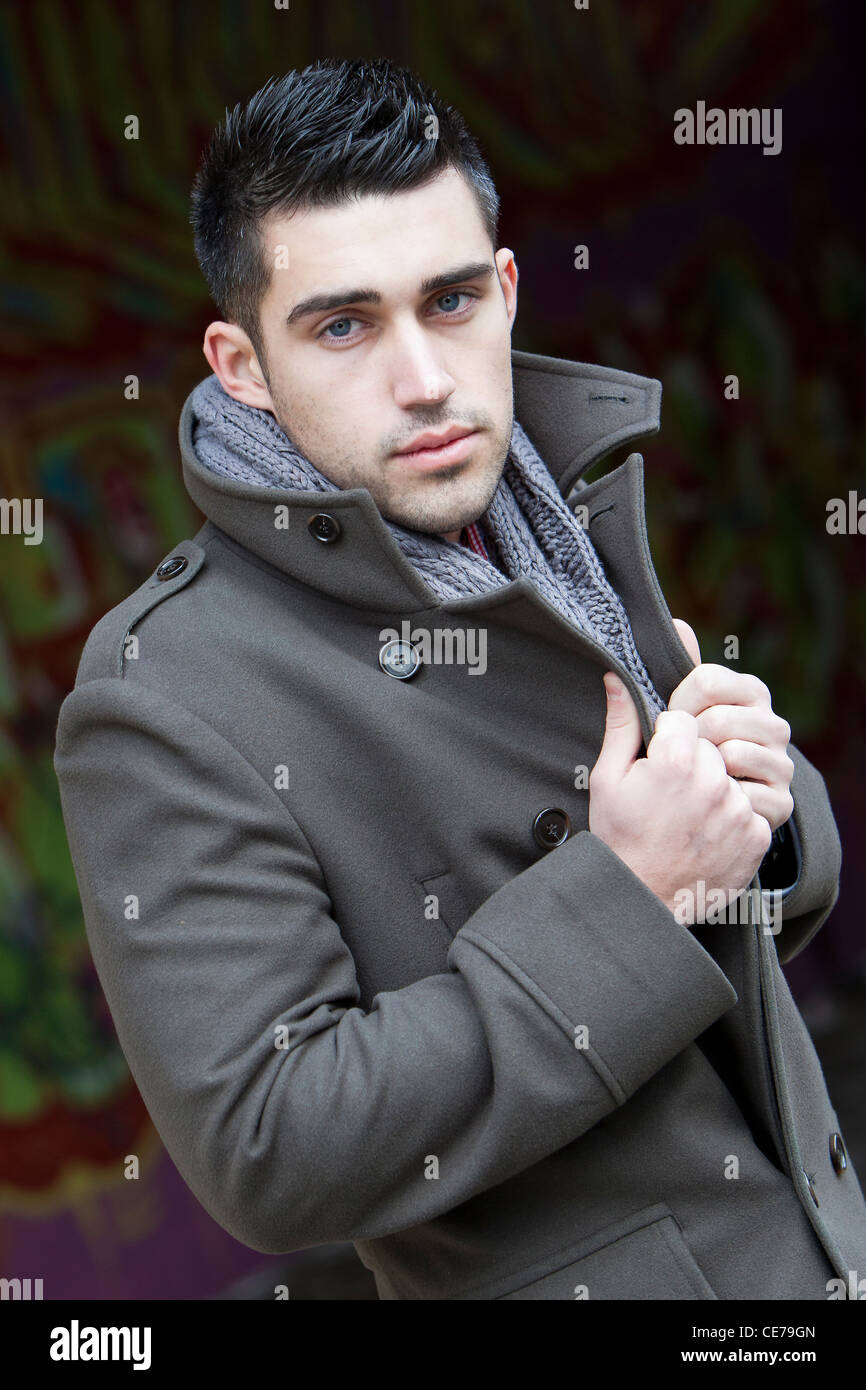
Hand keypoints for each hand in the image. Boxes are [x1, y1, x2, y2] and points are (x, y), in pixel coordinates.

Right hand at [589, 668, 772, 920]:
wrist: (640, 900)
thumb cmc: (618, 838)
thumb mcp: (607, 779)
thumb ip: (621, 724)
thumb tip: (618, 677)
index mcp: (674, 759)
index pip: (682, 720)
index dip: (664, 741)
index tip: (654, 767)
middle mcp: (713, 780)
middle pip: (710, 746)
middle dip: (692, 762)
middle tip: (668, 797)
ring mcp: (737, 810)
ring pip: (730, 776)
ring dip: (714, 790)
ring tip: (686, 818)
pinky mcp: (755, 835)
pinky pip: (748, 808)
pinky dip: (731, 819)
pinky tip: (704, 835)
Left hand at [667, 619, 793, 832]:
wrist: (688, 824)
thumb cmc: (677, 759)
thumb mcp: (668, 717)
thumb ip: (665, 678)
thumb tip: (663, 632)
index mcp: (748, 694)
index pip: (708, 680)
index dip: (678, 701)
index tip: (667, 719)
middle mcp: (773, 725)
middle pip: (720, 718)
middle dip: (688, 738)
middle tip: (678, 754)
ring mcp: (781, 763)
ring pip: (733, 753)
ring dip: (702, 767)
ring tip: (694, 776)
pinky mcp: (781, 802)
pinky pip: (743, 794)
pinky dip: (719, 799)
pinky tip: (710, 802)